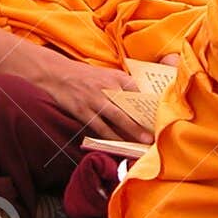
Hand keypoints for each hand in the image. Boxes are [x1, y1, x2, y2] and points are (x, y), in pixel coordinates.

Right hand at [27, 51, 148, 141]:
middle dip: (141, 125)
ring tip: (140, 144)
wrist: (58, 73)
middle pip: (128, 109)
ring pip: (115, 120)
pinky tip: (118, 144)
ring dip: (129, 134)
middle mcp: (107, 88)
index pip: (138, 92)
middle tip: (152, 137)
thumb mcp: (108, 74)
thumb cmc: (86, 76)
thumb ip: (123, 85)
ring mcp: (94, 100)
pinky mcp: (82, 111)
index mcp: (117, 77)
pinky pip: (98, 127)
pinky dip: (109, 137)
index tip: (159, 117)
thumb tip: (142, 100)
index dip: (148, 106)